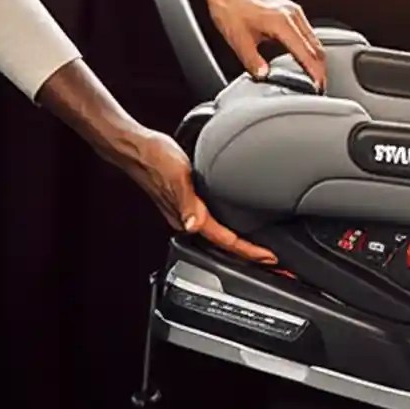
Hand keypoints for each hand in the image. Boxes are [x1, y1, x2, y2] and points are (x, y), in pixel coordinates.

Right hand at [116, 128, 277, 263]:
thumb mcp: (177, 176)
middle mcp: (188, 220)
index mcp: (189, 218)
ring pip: (219, 235)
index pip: (225, 242)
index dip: (250, 252)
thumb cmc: (155, 158)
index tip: (270, 258)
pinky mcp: (187, 202)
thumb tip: (192, 224)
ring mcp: (187, 213)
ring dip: (240, 243)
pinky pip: (214, 222)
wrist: (137, 148)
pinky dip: (230, 226)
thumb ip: (186, 201)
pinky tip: (239, 221)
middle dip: (248, 254)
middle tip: (272, 259)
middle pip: (224, 245)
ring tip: (261, 247)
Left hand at [199, 0, 326, 89]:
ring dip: (317, 58)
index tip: (317, 86)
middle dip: (320, 69)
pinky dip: (310, 47)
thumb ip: (252, 60)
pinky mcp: (290, 9)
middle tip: (320, 87)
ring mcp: (293, 10)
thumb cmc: (228, 6)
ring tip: (315, 75)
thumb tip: (264, 76)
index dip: (314, 72)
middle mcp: (292, 14)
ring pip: (314, 39)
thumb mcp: (237, 38)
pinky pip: (308, 32)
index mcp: (282, 22)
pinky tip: (305, 56)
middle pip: (316, 47)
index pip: (306, 53)